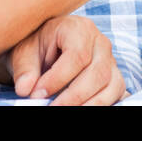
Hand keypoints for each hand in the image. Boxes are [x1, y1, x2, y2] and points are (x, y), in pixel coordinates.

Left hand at [7, 14, 126, 105]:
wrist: (46, 48)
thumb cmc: (38, 48)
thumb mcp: (24, 53)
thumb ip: (25, 70)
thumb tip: (25, 88)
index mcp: (78, 28)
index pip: (77, 55)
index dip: (58, 78)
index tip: (38, 94)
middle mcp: (100, 42)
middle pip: (97, 72)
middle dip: (74, 97)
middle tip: (52, 108)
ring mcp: (110, 60)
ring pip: (111, 85)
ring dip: (89, 104)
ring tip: (65, 112)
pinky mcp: (114, 77)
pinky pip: (116, 93)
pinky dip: (101, 105)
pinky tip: (81, 108)